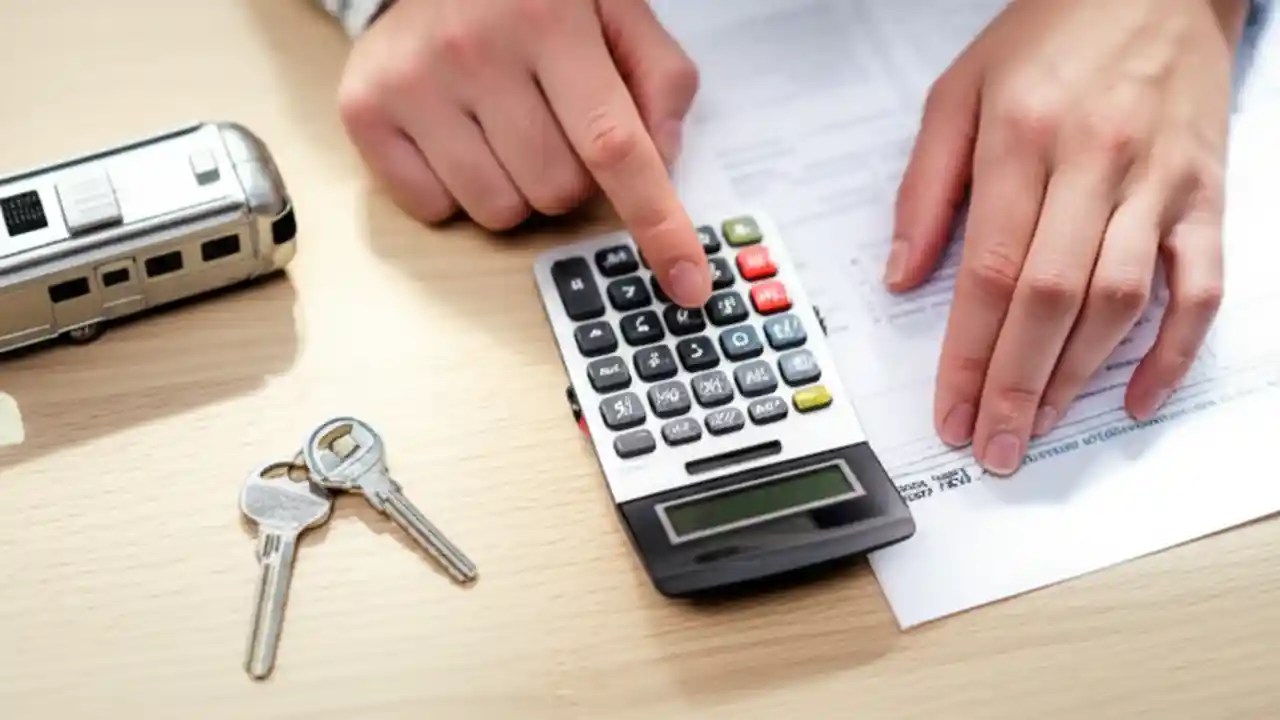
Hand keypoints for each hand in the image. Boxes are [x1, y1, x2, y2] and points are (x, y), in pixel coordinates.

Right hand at [337, 0, 711, 306]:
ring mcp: (413, 83)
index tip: (688, 283)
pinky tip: (454, 133)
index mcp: (548, 18)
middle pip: (556, 193)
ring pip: (499, 213)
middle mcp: (473, 50)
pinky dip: (456, 190)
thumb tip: (662, 162)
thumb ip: (659, 77)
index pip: (615, 145)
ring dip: (514, 187)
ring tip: (499, 122)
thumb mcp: (614, 7)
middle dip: (570, 175)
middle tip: (550, 118)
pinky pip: (435, 211)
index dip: (658, 222)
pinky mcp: (366, 112)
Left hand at [886, 0, 1250, 474]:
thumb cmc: (1052, 33)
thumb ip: (926, 188)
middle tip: (992, 445)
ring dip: (1077, 378)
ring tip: (1039, 429)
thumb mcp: (958, 92)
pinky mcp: (1207, 195)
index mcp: (1022, 139)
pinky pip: (1201, 287)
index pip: (988, 273)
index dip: (967, 355)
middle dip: (1016, 386)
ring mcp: (1160, 183)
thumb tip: (902, 277)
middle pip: (1050, 299)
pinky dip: (1173, 350)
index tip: (950, 411)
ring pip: (1120, 302)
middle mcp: (1095, 163)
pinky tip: (1139, 396)